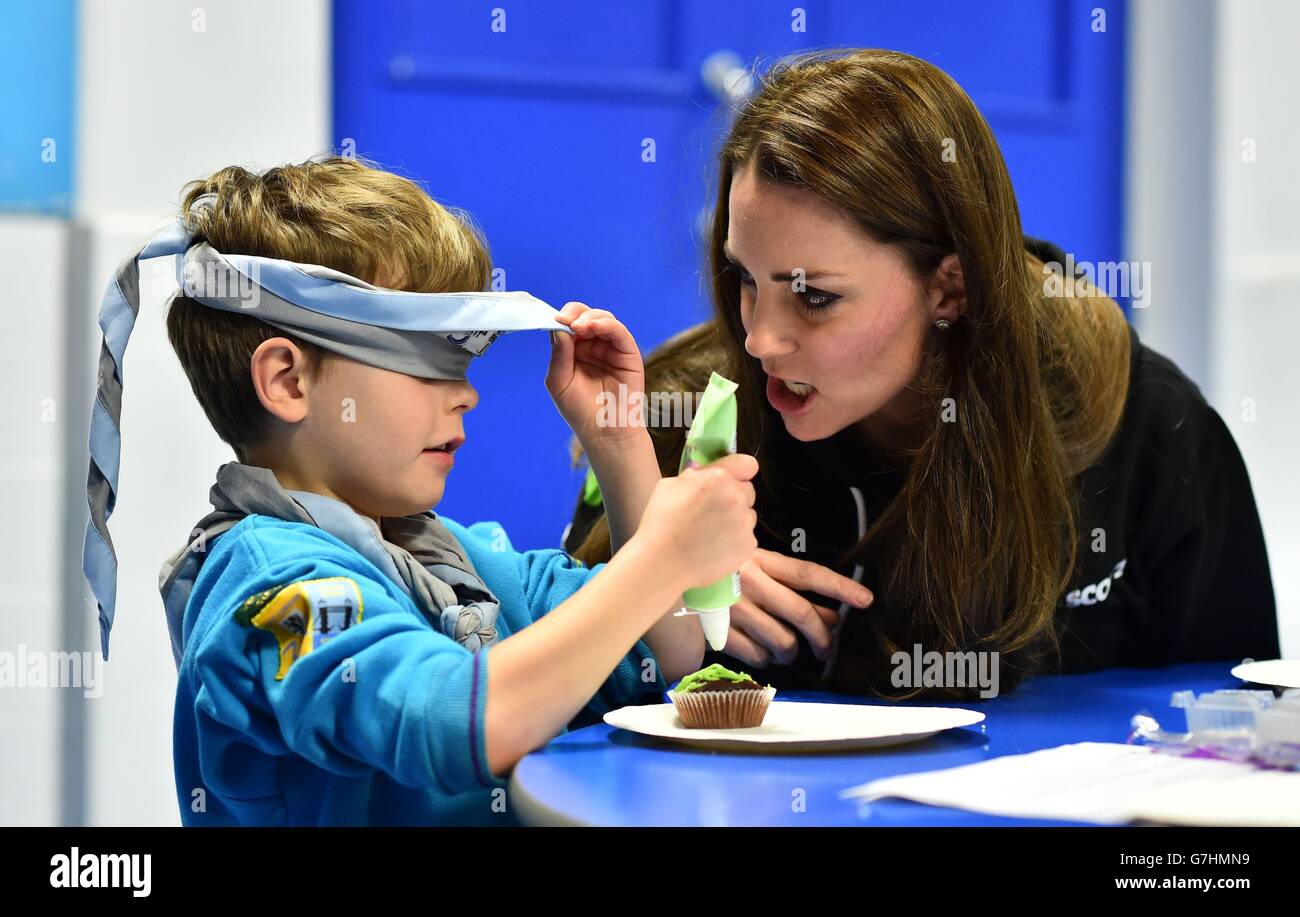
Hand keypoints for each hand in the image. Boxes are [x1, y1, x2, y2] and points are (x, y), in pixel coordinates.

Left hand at [545, 301, 644, 447]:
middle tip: (564, 319)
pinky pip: (618, 331)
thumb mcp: (559, 382)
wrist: (604, 432)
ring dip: (589, 317)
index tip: (553, 320)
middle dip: (574, 313)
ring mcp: (611, 348)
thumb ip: (558, 355)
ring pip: (603, 318)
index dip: (561, 318)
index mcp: (575, 351)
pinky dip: (605, 324)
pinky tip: (592, 327)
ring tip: (578, 326)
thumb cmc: (581, 410)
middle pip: (585, 316)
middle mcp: (594, 346)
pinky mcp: (628, 353)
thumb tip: (559, 328)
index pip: (568, 325)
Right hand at [633, 453, 758, 590]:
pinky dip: (735, 541)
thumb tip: (705, 475)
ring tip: (710, 533)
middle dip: (734, 497)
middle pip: (748, 491)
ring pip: (748, 515)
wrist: (662, 563)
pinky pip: (746, 537)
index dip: (740, 471)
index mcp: (717, 477)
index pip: (747, 464)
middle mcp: (736, 496)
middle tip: (712, 511)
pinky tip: (714, 547)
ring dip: (735, 520)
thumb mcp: (669, 485)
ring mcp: (744, 522)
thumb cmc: (659, 524)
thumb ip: (695, 476)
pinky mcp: (748, 545)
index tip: (734, 478)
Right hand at [723, 549, 873, 666]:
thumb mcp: (754, 565)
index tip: (865, 599)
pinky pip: (757, 656)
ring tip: (790, 650)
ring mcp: (733, 608)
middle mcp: (749, 583)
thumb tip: (831, 615)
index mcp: (760, 560)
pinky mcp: (719, 632)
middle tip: (827, 648)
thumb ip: (789, 586)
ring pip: (783, 641)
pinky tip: (762, 651)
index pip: (808, 574)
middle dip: (823, 637)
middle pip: (801, 614)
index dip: (840, 587)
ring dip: (793, 651)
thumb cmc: (720, 571)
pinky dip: (766, 659)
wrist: (669, 571)